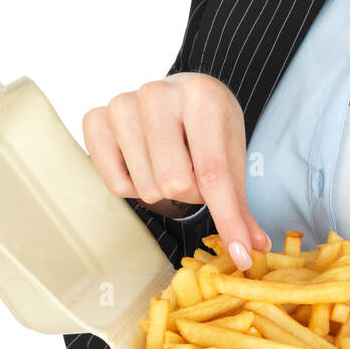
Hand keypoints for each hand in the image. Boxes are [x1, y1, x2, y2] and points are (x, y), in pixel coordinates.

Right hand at [83, 72, 268, 270]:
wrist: (180, 95)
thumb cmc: (209, 128)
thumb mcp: (232, 156)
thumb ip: (240, 206)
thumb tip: (254, 249)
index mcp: (202, 95)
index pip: (213, 172)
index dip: (227, 219)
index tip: (241, 255)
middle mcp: (158, 92)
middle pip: (174, 184)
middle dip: (189, 191)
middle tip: (192, 169)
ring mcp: (122, 103)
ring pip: (146, 188)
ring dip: (161, 189)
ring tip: (168, 161)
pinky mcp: (95, 118)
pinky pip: (116, 185)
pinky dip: (133, 186)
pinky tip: (142, 160)